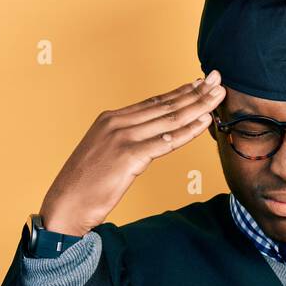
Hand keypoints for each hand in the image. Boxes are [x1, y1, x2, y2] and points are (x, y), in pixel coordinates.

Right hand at [39, 70, 225, 234]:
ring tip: (219, 95)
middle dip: (195, 92)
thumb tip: (148, 143)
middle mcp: (117, 123)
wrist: (66, 205)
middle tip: (217, 80)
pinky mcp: (129, 156)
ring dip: (198, 106)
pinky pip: (166, 141)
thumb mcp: (105, 155)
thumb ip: (126, 143)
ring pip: (169, 119)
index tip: (199, 83)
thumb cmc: (85, 186)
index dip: (179, 92)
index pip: (153, 102)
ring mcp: (123, 138)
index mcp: (110, 119)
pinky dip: (188, 130)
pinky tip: (205, 121)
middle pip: (165, 105)